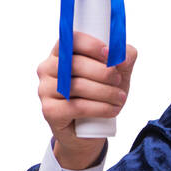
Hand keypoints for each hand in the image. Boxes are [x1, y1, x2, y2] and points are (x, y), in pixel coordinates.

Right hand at [37, 31, 137, 168]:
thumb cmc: (100, 95)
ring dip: (105, 92)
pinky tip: (112, 110)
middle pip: (74, 63)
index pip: (70, 40)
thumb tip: (123, 57)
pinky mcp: (50, 111)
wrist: (88, 131)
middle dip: (103, 72)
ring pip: (77, 86)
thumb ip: (125, 58)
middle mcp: (48, 69)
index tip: (110, 54)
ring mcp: (45, 90)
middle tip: (118, 81)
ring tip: (120, 98)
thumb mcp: (118, 74)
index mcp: (61, 53)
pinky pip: (76, 106)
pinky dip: (99, 108)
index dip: (90, 45)